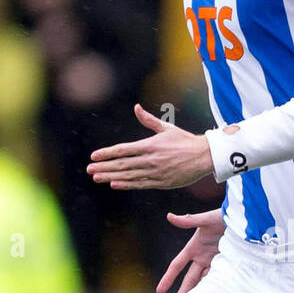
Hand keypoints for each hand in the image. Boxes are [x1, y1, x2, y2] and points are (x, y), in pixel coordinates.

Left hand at [87, 104, 213, 189]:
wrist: (204, 157)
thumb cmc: (185, 141)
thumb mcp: (166, 128)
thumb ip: (148, 120)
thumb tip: (136, 108)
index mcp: (149, 145)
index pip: (123, 150)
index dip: (107, 153)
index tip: (94, 156)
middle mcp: (150, 160)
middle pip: (122, 164)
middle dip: (104, 167)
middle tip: (89, 169)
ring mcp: (155, 172)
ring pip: (128, 175)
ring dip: (111, 176)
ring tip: (97, 177)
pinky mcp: (161, 182)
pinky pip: (140, 184)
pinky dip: (126, 184)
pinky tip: (114, 184)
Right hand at [157, 208, 224, 292]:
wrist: (244, 218)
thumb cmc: (223, 215)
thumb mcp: (207, 219)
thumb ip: (189, 220)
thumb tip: (169, 216)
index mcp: (194, 247)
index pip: (177, 265)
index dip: (168, 278)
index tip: (159, 290)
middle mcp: (202, 256)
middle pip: (190, 278)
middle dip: (183, 292)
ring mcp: (215, 260)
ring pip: (204, 280)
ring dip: (200, 292)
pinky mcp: (228, 262)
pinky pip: (219, 277)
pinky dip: (216, 286)